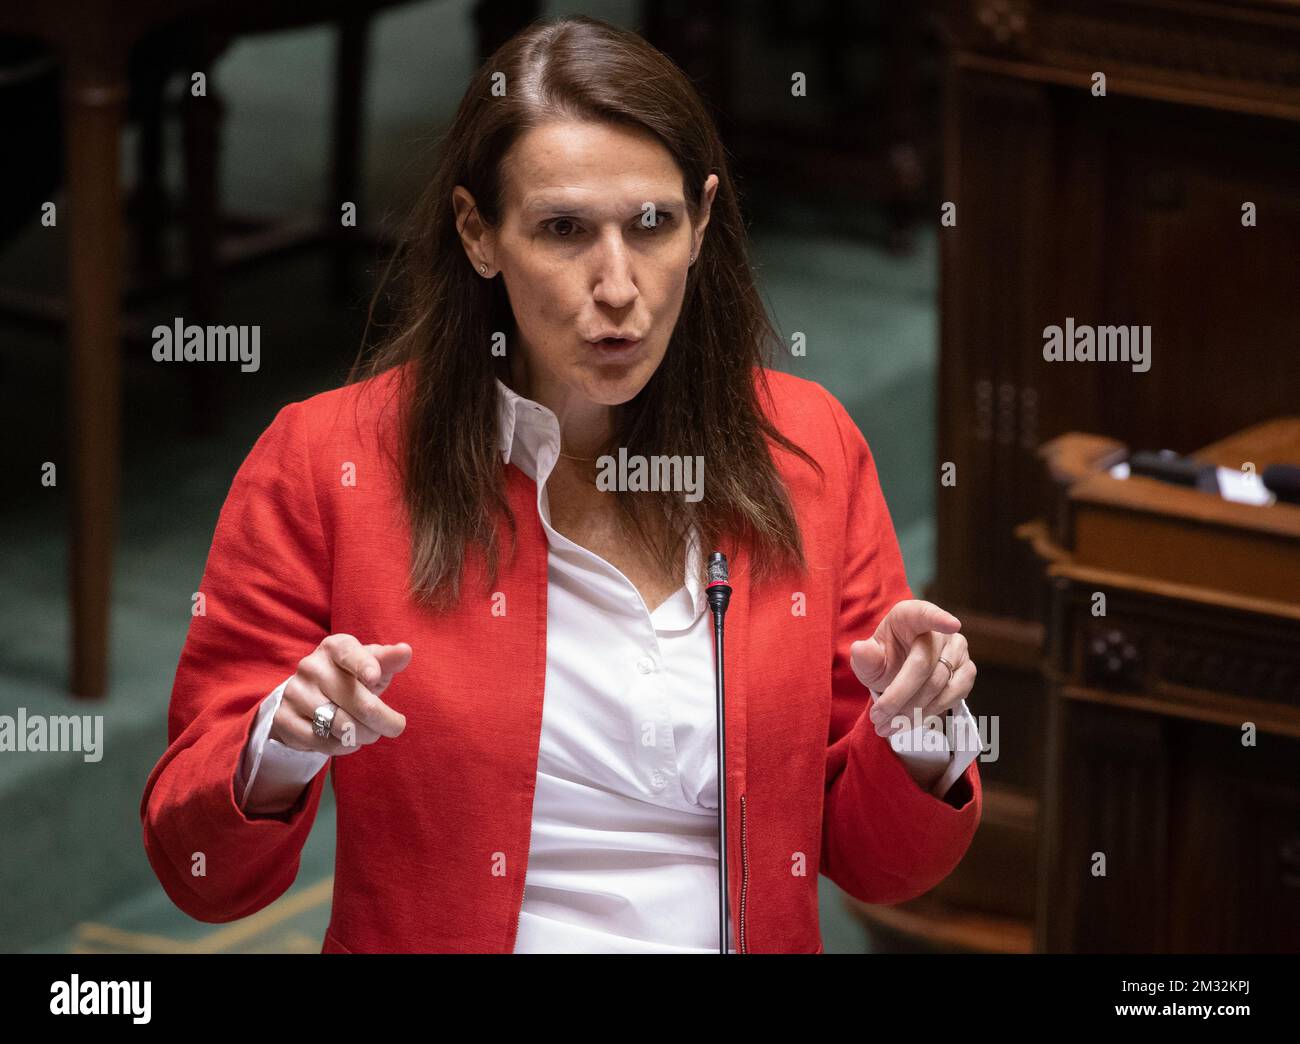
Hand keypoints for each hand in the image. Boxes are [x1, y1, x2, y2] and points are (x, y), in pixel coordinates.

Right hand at [272, 634, 411, 754]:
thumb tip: (405, 651)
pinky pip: (321, 741)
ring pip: (340, 724)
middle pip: (356, 700)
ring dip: (364, 735)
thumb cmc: (351, 678)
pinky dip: (342, 747)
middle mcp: (311, 666)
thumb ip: (388, 660)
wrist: (310, 698)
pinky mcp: (284, 718)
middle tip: (395, 727)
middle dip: (383, 720)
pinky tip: (348, 741)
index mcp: (335, 647)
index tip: (375, 677)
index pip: (349, 653)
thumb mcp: (371, 666)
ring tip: (370, 733)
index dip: (363, 665)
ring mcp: (294, 692)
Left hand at [849, 600, 974, 737]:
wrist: (899, 675)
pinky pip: (953, 695)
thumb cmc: (884, 661)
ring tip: (890, 726)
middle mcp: (939, 631)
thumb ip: (864, 657)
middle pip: (924, 666)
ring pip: (939, 684)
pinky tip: (912, 721)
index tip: (952, 624)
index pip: (926, 614)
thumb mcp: (868, 661)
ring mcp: (958, 650)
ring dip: (913, 711)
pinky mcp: (967, 671)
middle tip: (879, 719)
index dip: (939, 618)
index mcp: (910, 616)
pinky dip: (930, 712)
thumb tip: (861, 650)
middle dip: (899, 697)